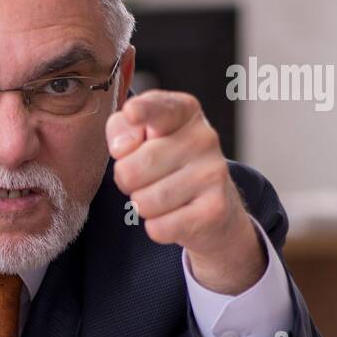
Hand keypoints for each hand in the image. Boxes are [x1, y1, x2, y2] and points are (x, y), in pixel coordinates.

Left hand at [106, 90, 263, 294]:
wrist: (212, 208)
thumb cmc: (164, 163)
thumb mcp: (141, 136)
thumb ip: (121, 129)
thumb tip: (122, 147)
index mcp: (184, 111)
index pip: (158, 108)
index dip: (142, 112)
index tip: (132, 112)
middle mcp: (204, 137)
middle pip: (130, 170)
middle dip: (126, 182)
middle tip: (145, 179)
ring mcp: (213, 173)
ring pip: (143, 202)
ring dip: (142, 205)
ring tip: (162, 195)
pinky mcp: (215, 210)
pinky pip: (158, 228)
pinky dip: (157, 227)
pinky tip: (175, 215)